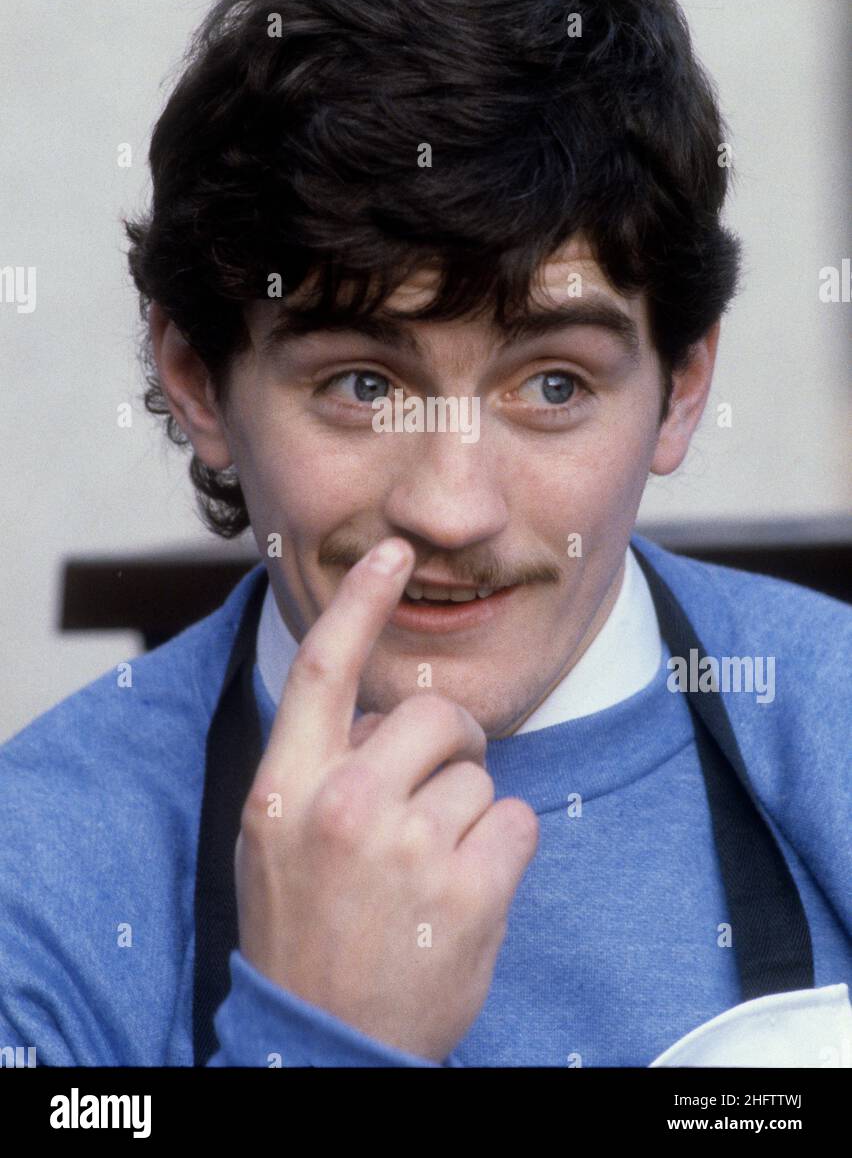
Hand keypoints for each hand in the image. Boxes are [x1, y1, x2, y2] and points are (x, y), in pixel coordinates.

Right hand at [233, 537, 539, 1060]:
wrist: (325, 1046)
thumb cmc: (302, 931)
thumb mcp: (275, 839)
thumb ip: (320, 766)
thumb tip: (387, 714)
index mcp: (285, 789)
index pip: (322, 669)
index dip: (360, 602)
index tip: (395, 551)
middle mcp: (342, 808)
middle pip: (431, 715)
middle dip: (449, 742)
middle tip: (434, 792)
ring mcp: (407, 850)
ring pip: (479, 774)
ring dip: (467, 812)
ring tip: (429, 869)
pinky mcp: (469, 892)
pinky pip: (516, 820)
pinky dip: (503, 848)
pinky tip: (466, 889)